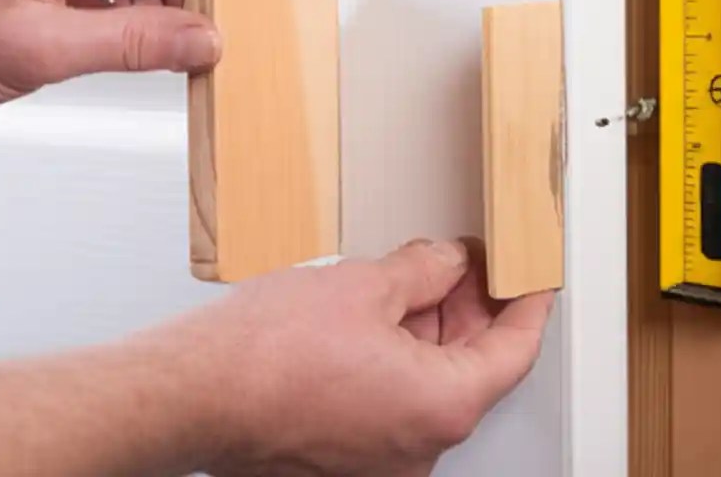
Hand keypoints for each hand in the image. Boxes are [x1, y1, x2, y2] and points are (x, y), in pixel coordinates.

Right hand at [138, 238, 554, 476]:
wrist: (189, 396)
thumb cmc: (263, 357)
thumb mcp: (364, 283)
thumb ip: (424, 270)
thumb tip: (446, 263)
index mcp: (441, 406)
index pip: (515, 351)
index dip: (526, 304)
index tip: (531, 280)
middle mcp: (419, 448)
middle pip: (470, 371)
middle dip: (468, 312)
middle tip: (463, 266)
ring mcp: (380, 462)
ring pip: (426, 388)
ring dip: (428, 335)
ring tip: (409, 282)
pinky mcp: (344, 461)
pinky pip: (389, 407)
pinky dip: (394, 364)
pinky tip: (373, 320)